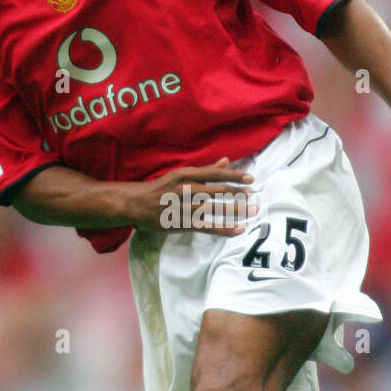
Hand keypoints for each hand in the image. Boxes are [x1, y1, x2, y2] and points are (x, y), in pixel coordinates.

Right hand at [132, 158, 257, 234]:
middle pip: (218, 191)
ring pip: (216, 209)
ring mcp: (185, 208)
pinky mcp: (183, 223)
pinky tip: (239, 229)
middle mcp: (187, 190)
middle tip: (253, 195)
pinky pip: (208, 227)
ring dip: (237, 210)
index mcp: (186, 175)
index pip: (215, 174)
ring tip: (253, 210)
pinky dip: (225, 229)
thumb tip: (226, 161)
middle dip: (238, 193)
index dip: (234, 176)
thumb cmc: (160, 187)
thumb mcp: (180, 174)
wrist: (137, 204)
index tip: (250, 179)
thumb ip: (204, 169)